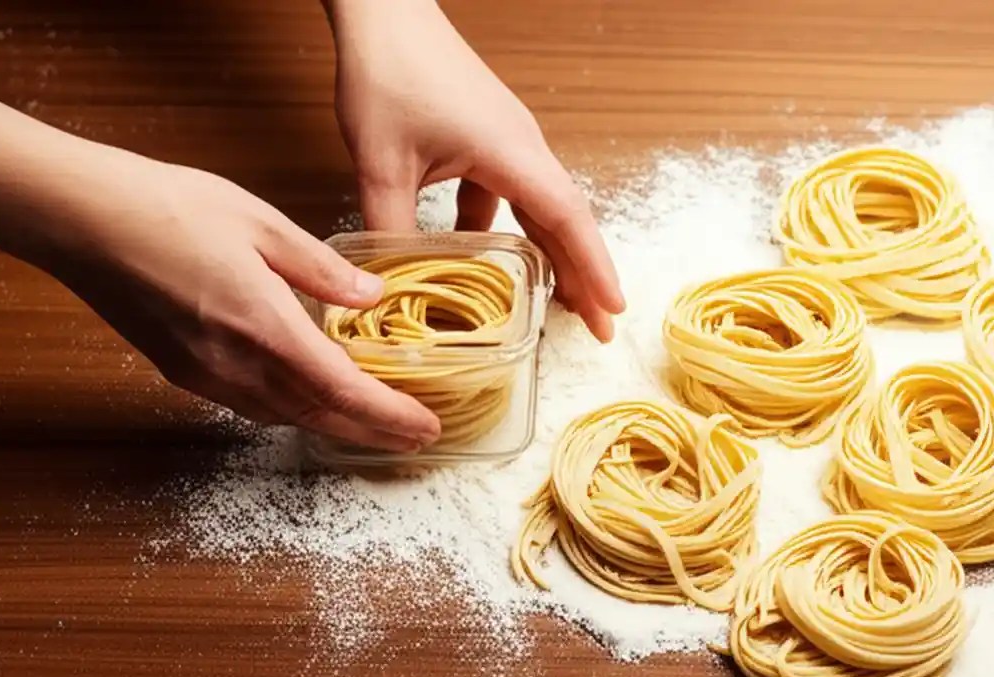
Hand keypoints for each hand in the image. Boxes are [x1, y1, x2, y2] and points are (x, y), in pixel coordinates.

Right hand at [0, 134, 440, 450]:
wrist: (82, 220)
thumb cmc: (168, 209)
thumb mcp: (261, 223)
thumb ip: (322, 268)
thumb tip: (372, 295)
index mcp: (265, 326)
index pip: (343, 389)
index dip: (389, 414)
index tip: (426, 427)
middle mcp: (237, 364)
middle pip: (320, 417)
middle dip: (374, 431)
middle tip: (416, 437)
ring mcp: (206, 375)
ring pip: (286, 416)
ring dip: (335, 423)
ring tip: (376, 419)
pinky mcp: (184, 372)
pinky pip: (253, 405)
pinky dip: (294, 408)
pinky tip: (312, 394)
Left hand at [325, 0, 624, 341]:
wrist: (383, 12)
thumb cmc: (388, 74)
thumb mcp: (380, 164)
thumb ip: (392, 231)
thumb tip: (392, 289)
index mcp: (510, 152)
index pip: (566, 219)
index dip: (592, 268)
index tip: (613, 311)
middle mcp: (522, 147)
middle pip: (565, 219)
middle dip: (584, 275)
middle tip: (597, 328)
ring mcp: (509, 141)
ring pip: (540, 208)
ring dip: (551, 254)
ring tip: (559, 303)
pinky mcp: (488, 137)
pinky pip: (510, 193)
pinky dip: (510, 230)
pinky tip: (491, 259)